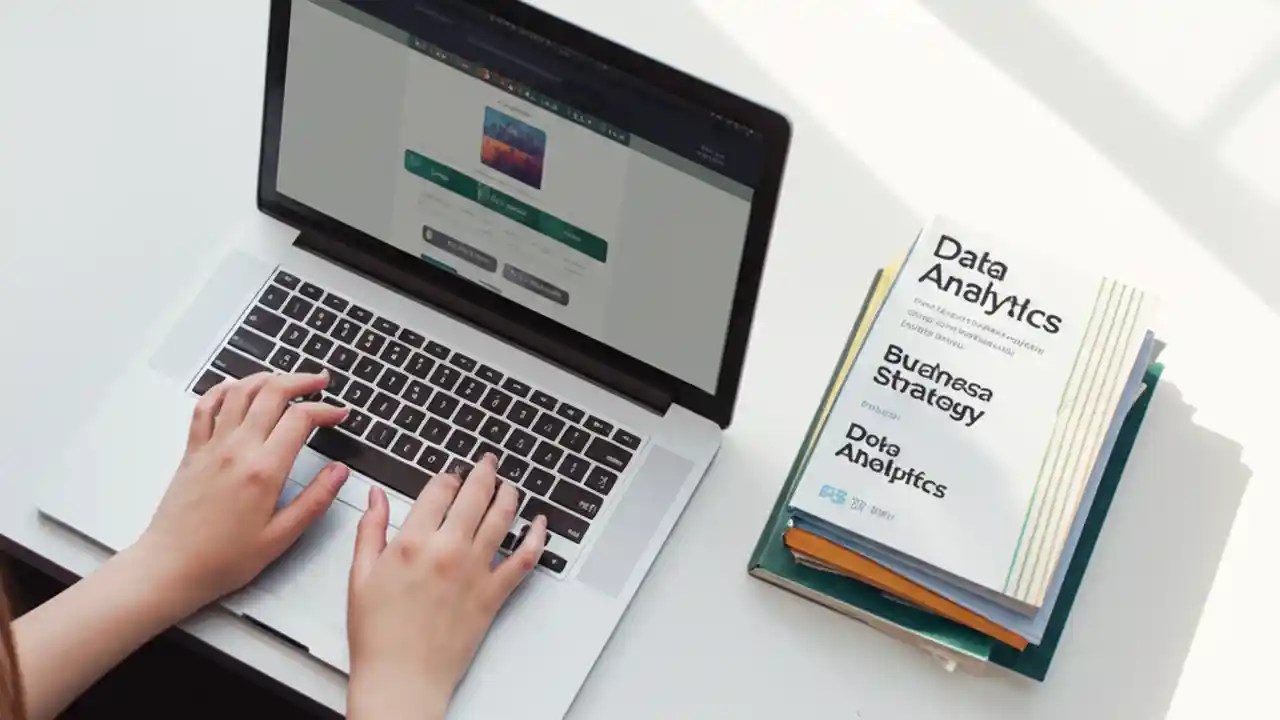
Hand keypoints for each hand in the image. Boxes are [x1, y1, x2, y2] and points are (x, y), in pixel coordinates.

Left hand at [135, 371, 349, 613]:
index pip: (300, 419)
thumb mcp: (282, 537)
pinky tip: (237, 389)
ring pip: (241, 391)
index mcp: (263, 471)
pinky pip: (206, 407)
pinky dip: (224, 390)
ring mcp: (212, 447)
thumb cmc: (222, 559)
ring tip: (287, 379)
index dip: (326, 410)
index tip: (339, 414)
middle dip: (302, 381)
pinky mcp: (193, 451)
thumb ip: (315, 500)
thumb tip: (339, 472)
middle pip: (272, 392)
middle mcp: (236, 450)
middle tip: (321, 382)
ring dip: (267, 377)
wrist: (170, 568)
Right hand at [347, 454, 546, 719]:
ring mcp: (475, 570)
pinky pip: (525, 558)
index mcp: (412, 542)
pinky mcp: (493, 593)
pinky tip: (539, 523)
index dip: (447, 476)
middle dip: (484, 472)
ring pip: (502, 517)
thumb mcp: (359, 575)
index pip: (438, 490)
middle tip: (489, 462)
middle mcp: (448, 550)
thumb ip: (370, 529)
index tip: (451, 473)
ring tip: (509, 484)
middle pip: (475, 494)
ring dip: (509, 494)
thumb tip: (376, 496)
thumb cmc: (378, 634)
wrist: (402, 677)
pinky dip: (537, 536)